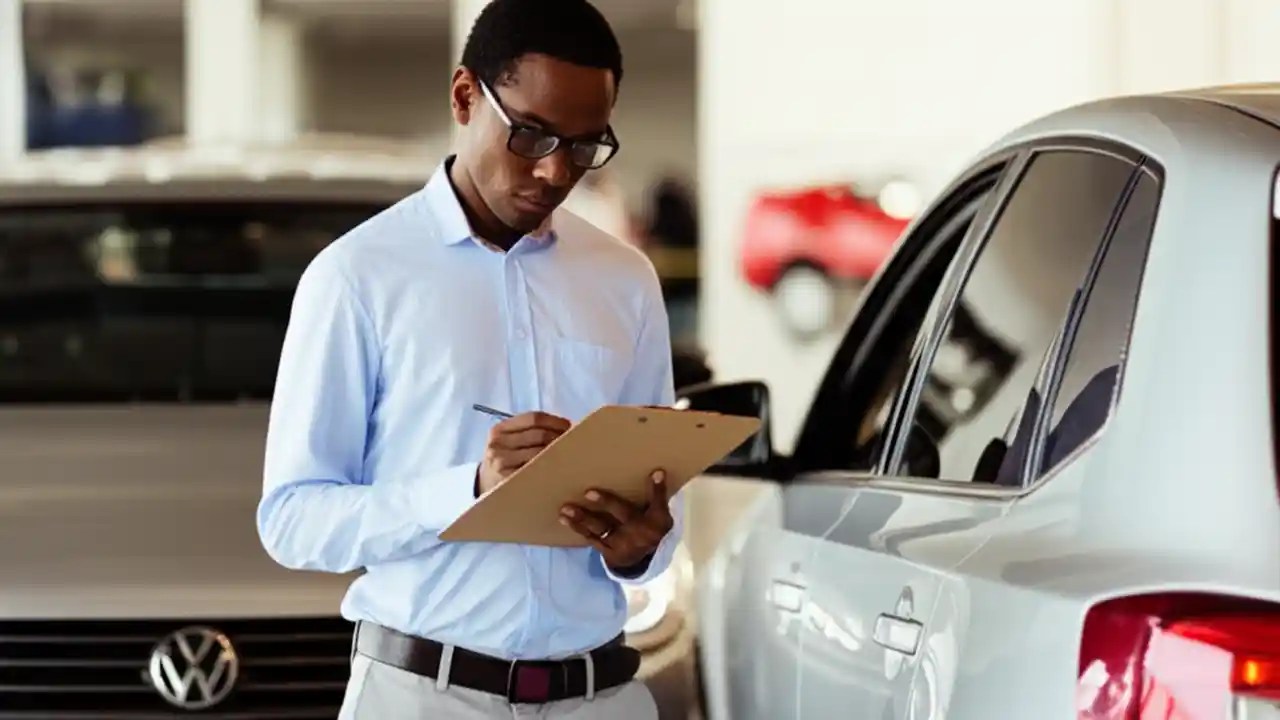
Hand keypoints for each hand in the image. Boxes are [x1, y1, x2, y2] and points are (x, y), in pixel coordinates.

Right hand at [477, 412, 570, 494]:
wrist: (486, 483)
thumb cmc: (504, 459)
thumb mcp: (509, 441)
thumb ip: (529, 431)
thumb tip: (567, 426)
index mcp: (500, 429)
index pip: (533, 418)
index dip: (555, 421)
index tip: (569, 426)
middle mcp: (498, 443)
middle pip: (539, 434)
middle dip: (560, 437)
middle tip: (573, 443)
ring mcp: (501, 461)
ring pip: (539, 452)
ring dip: (558, 453)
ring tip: (569, 455)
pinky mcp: (508, 478)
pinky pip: (536, 469)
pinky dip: (550, 467)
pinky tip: (558, 468)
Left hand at [559, 469, 673, 569]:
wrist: (649, 560)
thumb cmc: (653, 528)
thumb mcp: (661, 514)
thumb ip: (658, 495)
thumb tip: (658, 471)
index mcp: (652, 521)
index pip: (654, 503)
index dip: (653, 490)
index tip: (653, 474)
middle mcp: (635, 533)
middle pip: (621, 514)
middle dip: (606, 503)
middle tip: (588, 493)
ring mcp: (620, 544)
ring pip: (600, 529)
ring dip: (581, 519)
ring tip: (565, 509)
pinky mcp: (607, 551)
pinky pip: (591, 539)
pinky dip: (578, 528)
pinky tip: (564, 519)